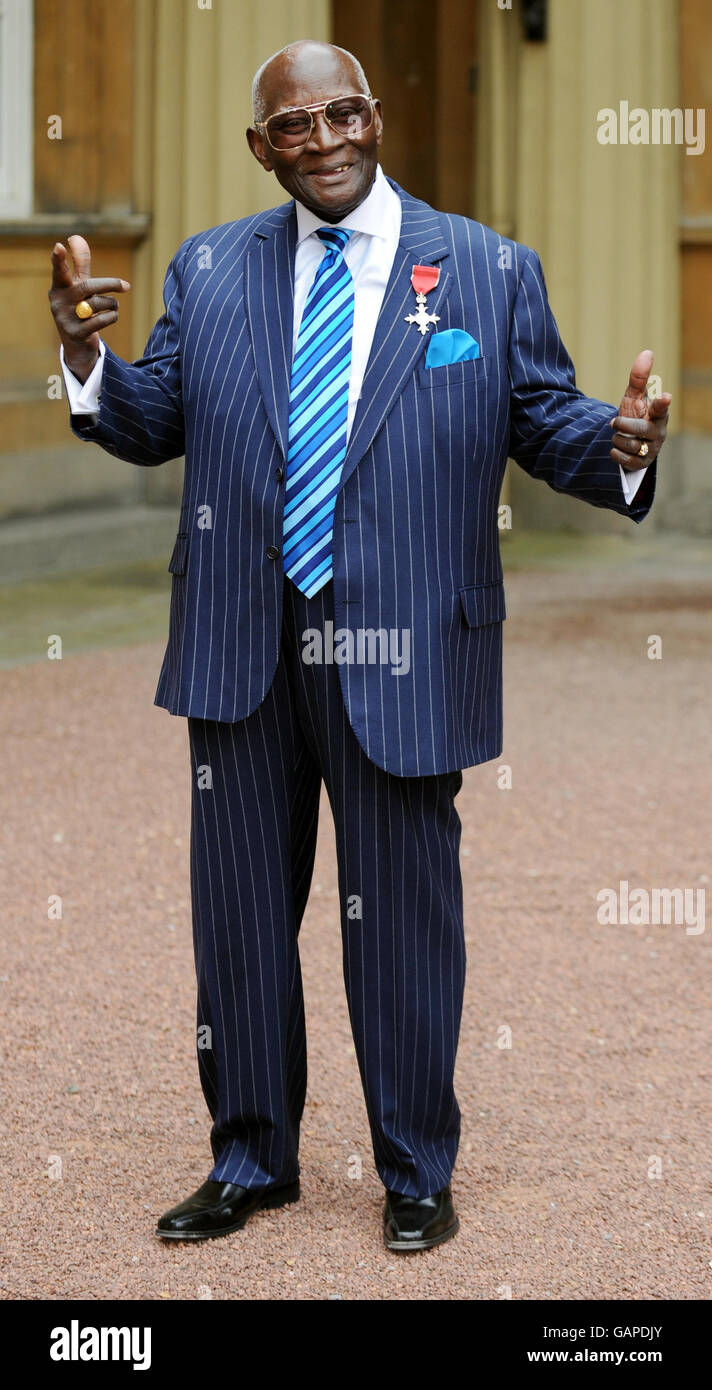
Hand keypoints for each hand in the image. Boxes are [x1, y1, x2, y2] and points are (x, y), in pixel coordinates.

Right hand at [49, 234, 130, 383]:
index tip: (58, 246)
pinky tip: (111, 316)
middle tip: (126, 285)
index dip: (59, 259)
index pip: (59, 270)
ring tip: (113, 306)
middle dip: (109, 284)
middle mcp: (58, 302)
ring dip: (112, 304)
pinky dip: (111, 316)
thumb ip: (80, 263)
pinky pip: (101, 321)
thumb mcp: (79, 286)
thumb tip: (75, 237)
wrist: (76, 344)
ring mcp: (65, 319)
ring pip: (97, 304)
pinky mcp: (76, 334)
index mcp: (58, 287)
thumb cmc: (78, 307)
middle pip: (87, 286)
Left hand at [610, 349, 671, 470]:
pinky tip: (615, 449)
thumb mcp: (633, 396)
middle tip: (614, 421)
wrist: (628, 440)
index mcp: (658, 414)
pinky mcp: (642, 464)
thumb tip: (647, 352)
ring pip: (632, 444)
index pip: (661, 408)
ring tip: (618, 435)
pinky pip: (627, 460)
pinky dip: (617, 453)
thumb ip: (639, 377)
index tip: (664, 396)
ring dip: (618, 439)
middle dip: (625, 424)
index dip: (662, 403)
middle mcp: (658, 432)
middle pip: (643, 429)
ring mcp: (651, 449)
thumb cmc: (636, 414)